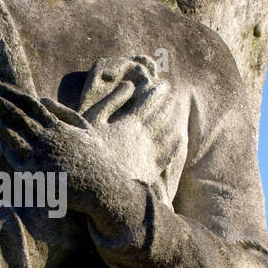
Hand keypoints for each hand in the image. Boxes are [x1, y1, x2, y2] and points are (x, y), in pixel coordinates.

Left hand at [0, 81, 127, 219]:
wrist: (101, 187)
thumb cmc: (96, 158)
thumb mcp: (85, 128)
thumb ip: (64, 112)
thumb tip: (43, 98)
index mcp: (57, 126)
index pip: (30, 104)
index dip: (13, 94)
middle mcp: (46, 138)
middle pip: (16, 115)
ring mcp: (39, 156)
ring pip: (11, 134)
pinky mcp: (34, 175)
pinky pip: (14, 158)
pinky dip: (5, 147)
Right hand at [79, 56, 181, 187]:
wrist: (92, 182)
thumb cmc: (87, 148)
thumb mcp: (94, 120)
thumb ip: (112, 100)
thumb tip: (129, 85)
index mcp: (130, 123)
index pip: (149, 102)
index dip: (158, 91)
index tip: (163, 85)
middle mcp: (144, 137)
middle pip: (162, 115)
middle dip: (168, 104)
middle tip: (173, 96)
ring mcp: (149, 154)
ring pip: (169, 132)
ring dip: (175, 120)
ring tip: (177, 112)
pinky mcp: (151, 170)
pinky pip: (169, 154)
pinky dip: (177, 143)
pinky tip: (180, 137)